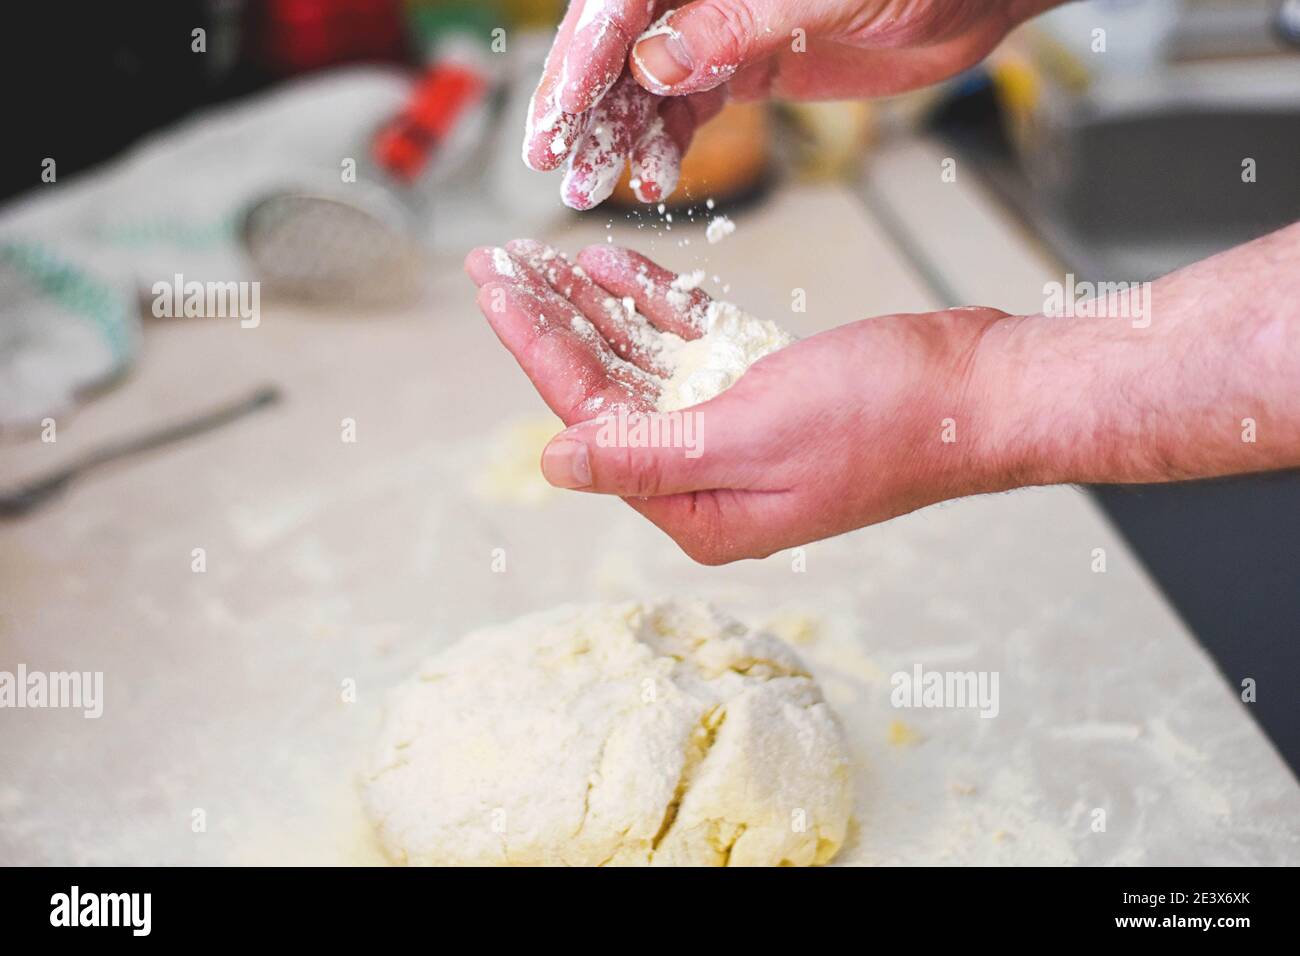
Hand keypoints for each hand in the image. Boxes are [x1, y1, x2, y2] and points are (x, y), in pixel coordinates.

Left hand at [465, 240, 1011, 563]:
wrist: (984, 391)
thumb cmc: (886, 418)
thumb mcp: (752, 436)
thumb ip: (647, 454)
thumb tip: (556, 464)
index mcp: (698, 508)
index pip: (592, 423)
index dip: (540, 351)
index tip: (496, 294)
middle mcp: (708, 480)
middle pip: (607, 394)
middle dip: (554, 327)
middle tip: (498, 269)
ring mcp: (736, 438)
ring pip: (645, 367)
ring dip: (599, 312)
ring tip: (546, 260)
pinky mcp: (764, 395)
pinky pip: (693, 349)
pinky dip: (659, 308)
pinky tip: (618, 269)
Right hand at [523, 0, 1058, 208]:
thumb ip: (738, 24)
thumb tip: (655, 61)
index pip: (623, 0)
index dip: (584, 58)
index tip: (557, 114)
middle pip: (621, 40)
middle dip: (587, 103)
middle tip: (558, 161)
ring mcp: (724, 20)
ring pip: (647, 77)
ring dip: (620, 133)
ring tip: (597, 184)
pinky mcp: (747, 58)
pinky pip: (688, 102)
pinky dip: (666, 141)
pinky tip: (654, 175)